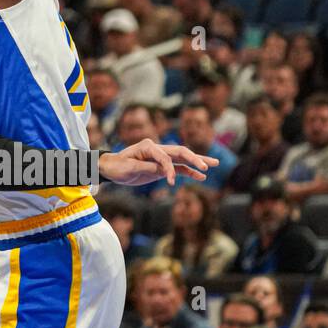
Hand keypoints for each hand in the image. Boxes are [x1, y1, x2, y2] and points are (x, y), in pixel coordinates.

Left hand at [98, 140, 218, 187]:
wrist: (112, 168)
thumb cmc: (118, 166)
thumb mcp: (129, 168)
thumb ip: (146, 168)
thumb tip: (163, 170)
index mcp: (148, 146)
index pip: (165, 156)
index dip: (169, 169)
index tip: (170, 182)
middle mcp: (157, 149)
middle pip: (180, 152)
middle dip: (194, 158)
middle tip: (208, 165)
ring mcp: (161, 157)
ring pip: (183, 158)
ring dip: (198, 161)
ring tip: (215, 164)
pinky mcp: (162, 166)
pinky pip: (179, 168)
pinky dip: (190, 171)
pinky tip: (201, 176)